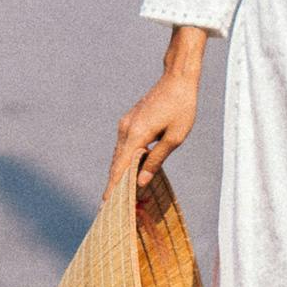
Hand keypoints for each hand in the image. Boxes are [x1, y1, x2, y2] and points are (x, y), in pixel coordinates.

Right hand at [109, 28, 207, 197]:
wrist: (178, 79)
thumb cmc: (182, 107)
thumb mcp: (174, 137)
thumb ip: (156, 160)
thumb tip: (140, 181)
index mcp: (136, 134)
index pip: (120, 168)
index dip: (112, 188)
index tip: (105, 205)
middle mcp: (126, 129)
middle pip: (116, 163)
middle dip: (114, 184)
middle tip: (112, 207)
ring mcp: (126, 123)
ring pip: (119, 154)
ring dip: (118, 173)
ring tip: (119, 194)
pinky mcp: (130, 121)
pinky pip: (123, 145)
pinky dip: (124, 160)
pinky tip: (128, 172)